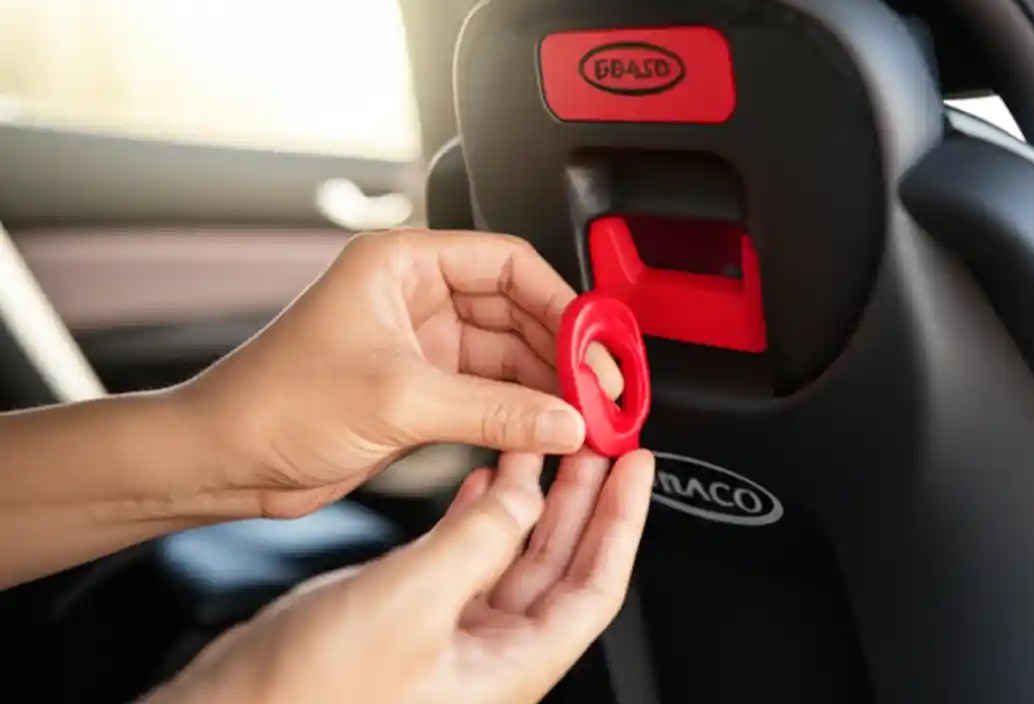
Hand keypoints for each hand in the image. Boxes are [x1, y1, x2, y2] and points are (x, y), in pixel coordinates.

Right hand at [146, 449, 655, 703]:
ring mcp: (448, 633)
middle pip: (560, 564)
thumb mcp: (410, 602)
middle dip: (582, 499)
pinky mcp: (409, 616)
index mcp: (510, 665)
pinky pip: (465, 557)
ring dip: (529, 497)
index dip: (622, 523)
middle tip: (598, 442)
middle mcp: (488, 653)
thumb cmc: (311, 697)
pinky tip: (481, 480)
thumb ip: (478, 543)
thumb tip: (525, 497)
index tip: (636, 468)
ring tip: (542, 442)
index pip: (595, 586)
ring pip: (513, 553)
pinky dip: (477, 514)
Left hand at [175, 229, 622, 517]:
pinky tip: (552, 430)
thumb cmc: (272, 404)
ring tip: (589, 415)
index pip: (507, 263)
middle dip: (564, 350)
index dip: (562, 300)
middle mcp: (414, 298)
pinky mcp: (420, 393)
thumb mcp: (398, 400)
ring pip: (508, 357)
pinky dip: (521, 413)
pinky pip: (489, 394)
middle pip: (517, 311)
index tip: (599, 338)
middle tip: (605, 387)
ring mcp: (420, 347)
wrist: (221, 461)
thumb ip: (494, 410)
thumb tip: (566, 418)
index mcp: (403, 264)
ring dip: (548, 386)